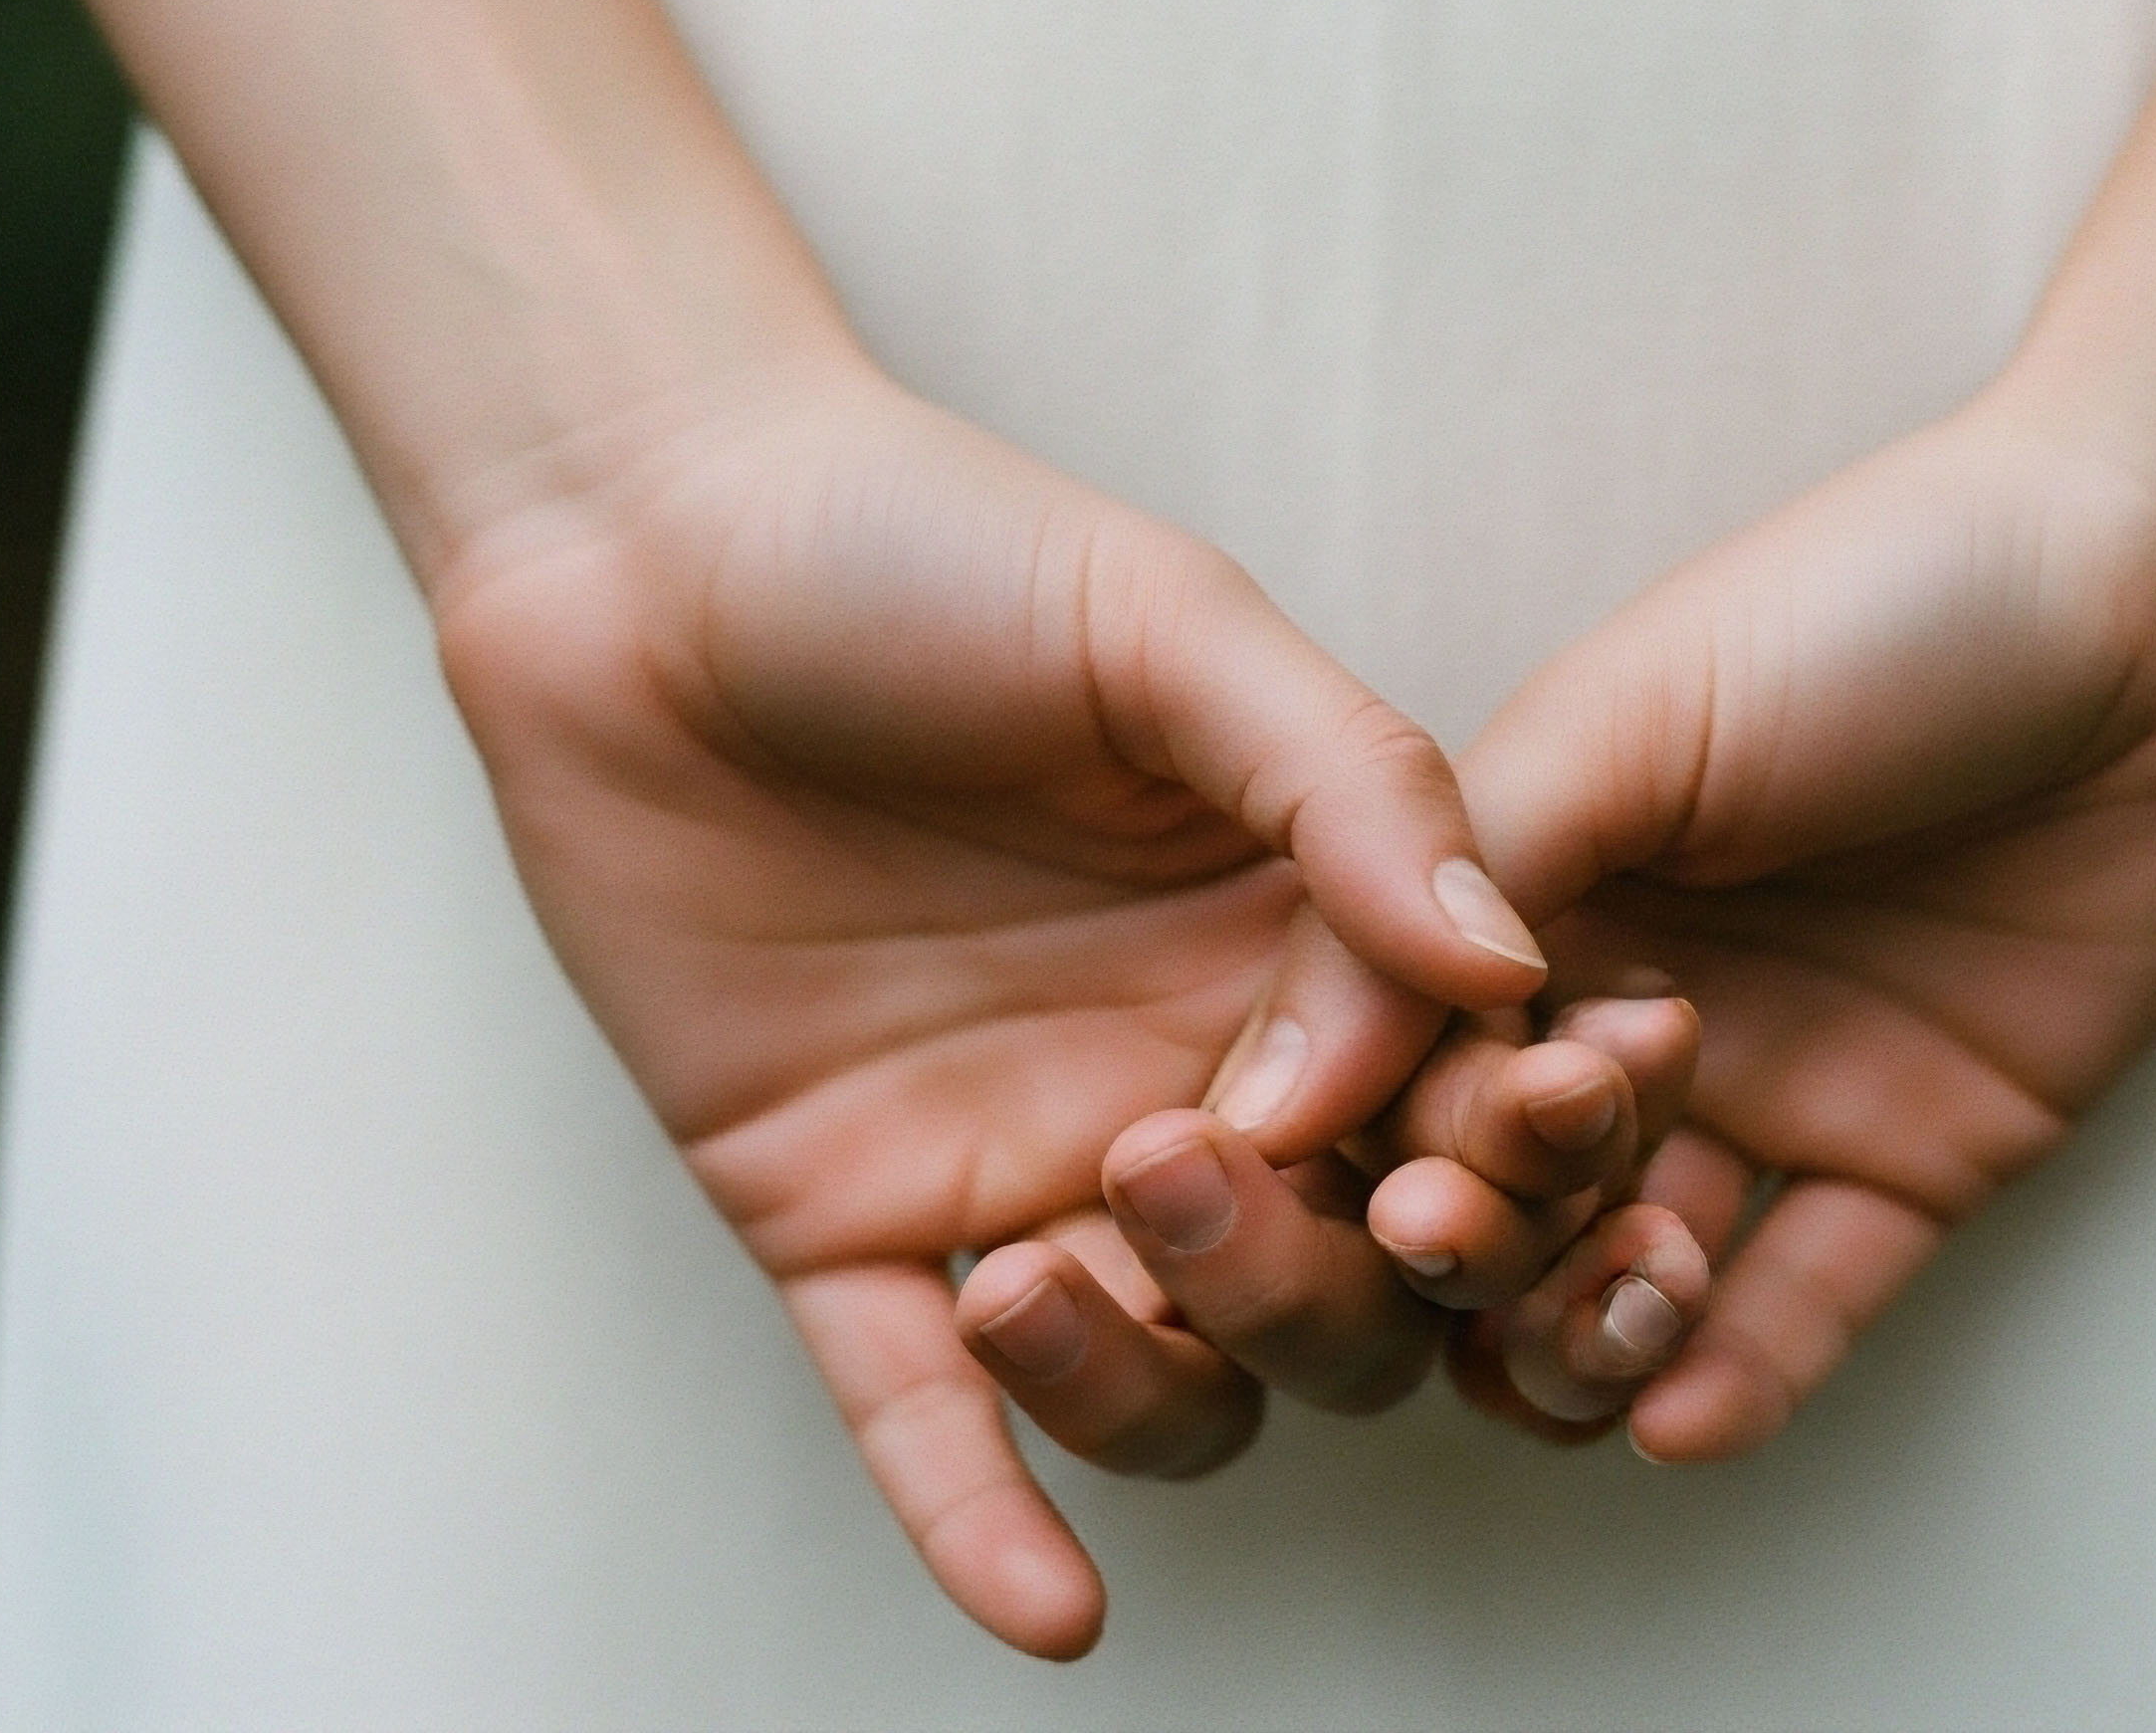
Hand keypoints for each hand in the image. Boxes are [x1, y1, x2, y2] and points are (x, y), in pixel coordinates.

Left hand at [423, 360, 1552, 1657]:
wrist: (639, 546)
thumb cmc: (919, 544)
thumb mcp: (1168, 626)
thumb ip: (1347, 784)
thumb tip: (1511, 963)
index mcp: (1291, 947)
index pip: (1449, 1115)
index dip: (1497, 1153)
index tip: (1516, 1134)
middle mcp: (1181, 1078)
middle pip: (1329, 1286)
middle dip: (1300, 1274)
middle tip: (1199, 1171)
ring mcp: (1012, 1163)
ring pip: (1161, 1377)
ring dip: (1143, 1383)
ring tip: (1040, 1278)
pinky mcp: (837, 1217)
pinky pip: (917, 1415)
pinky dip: (985, 1521)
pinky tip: (1050, 1611)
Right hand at [1393, 393, 2155, 1457]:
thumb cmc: (1887, 594)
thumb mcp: (1623, 713)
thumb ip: (1447, 889)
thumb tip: (1272, 1081)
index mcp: (1538, 893)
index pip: (1403, 1069)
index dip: (1370, 1141)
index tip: (1353, 1183)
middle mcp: (1635, 1004)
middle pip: (1497, 1196)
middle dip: (1470, 1246)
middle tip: (1466, 1243)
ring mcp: (1781, 1091)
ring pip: (1629, 1281)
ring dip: (1587, 1333)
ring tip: (1613, 1316)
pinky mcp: (1925, 1160)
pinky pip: (1808, 1308)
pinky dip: (1734, 1378)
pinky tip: (1680, 1410)